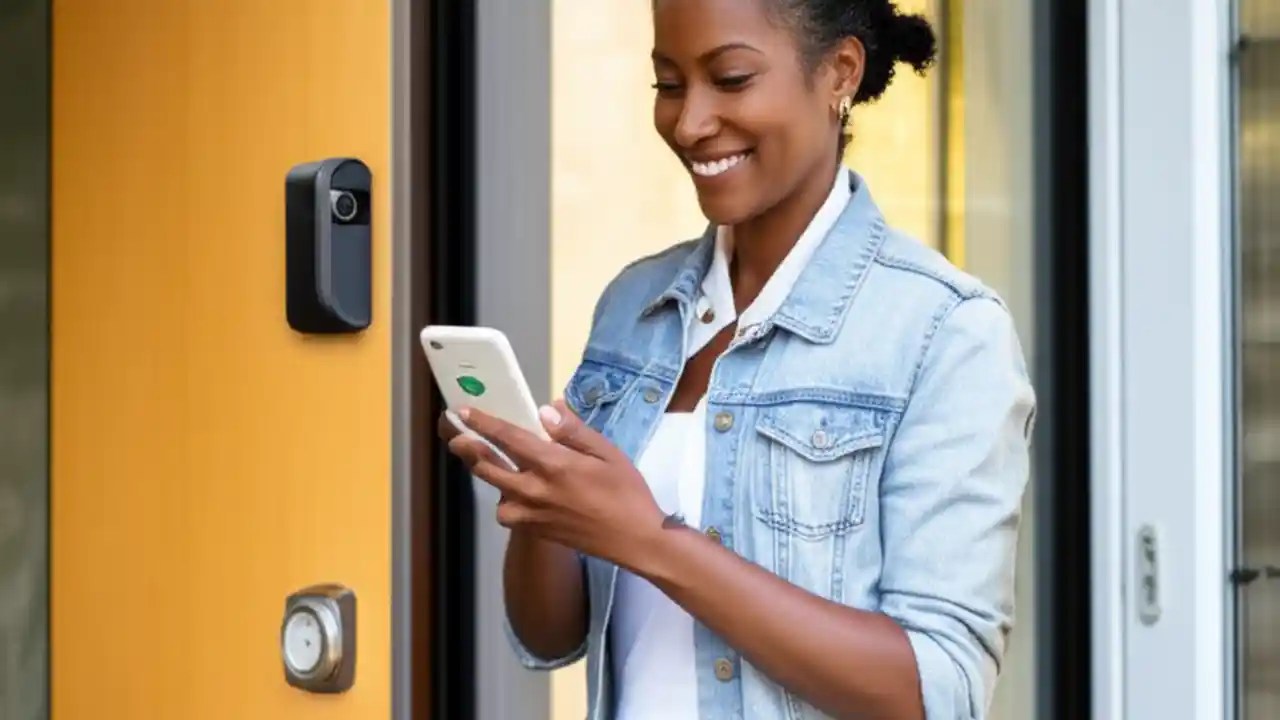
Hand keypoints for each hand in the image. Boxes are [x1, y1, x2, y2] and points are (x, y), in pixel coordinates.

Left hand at [438, 401, 665, 567]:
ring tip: (487, 461)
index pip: (508, 438)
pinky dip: (507, 500)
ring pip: (494, 494)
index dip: (482, 422)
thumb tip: (546, 410)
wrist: (636, 540)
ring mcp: (533, 514)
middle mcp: (535, 490)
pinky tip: (517, 490)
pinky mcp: (536, 531)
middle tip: (456, 435)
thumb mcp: (607, 452)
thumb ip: (573, 431)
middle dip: (467, 448)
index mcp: (554, 465)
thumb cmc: (626, 493)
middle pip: (487, 467)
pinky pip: (508, 513)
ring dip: (487, 476)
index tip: (463, 410)